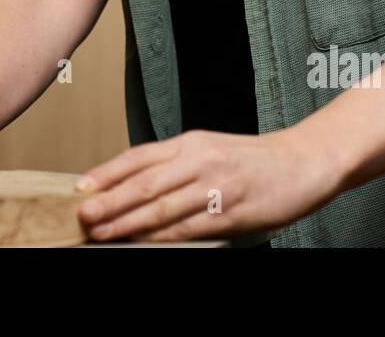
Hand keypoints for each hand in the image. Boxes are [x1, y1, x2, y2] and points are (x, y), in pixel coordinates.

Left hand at [74, 127, 342, 242]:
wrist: (303, 163)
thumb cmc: (252, 160)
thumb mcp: (210, 149)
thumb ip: (175, 164)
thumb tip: (131, 184)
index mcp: (191, 142)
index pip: (140, 157)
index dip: (108, 172)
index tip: (81, 187)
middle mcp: (200, 161)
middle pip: (145, 183)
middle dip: (110, 201)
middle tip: (84, 214)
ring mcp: (216, 187)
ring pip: (163, 207)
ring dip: (129, 223)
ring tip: (103, 232)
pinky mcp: (232, 212)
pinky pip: (190, 228)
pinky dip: (163, 237)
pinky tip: (143, 243)